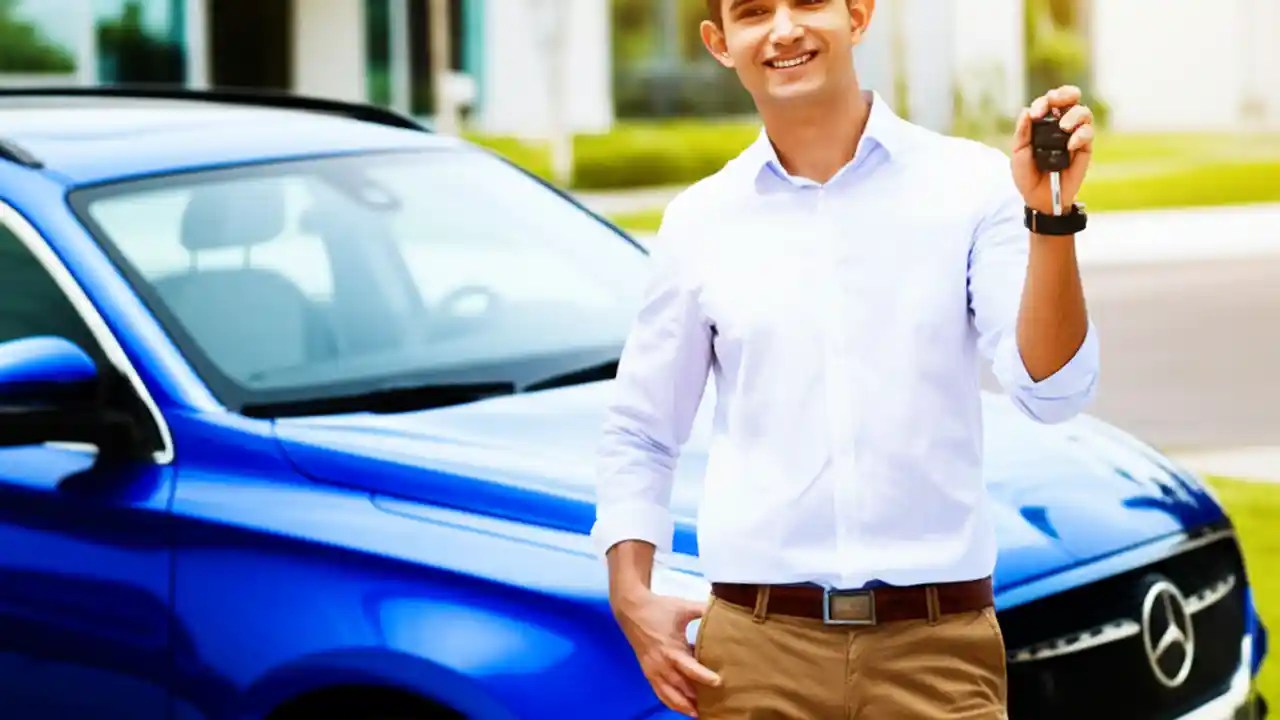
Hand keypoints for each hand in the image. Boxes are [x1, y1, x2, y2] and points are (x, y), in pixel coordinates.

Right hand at [613, 589, 721, 716]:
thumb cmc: (659, 608)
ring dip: (682, 705)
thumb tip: (723, 611)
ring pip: (668, 694)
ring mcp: (653, 670)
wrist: (631, 610)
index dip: (704, 676)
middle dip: (695, 698)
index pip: (689, 667)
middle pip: (680, 687)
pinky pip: (658, 692)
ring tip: (697, 714)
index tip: (718, 682)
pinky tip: (680, 707)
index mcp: (671, 649)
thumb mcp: (683, 607)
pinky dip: (669, 702)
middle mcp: (661, 663)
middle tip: (713, 706)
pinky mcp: (647, 671)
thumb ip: (703, 610)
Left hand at [1012, 85, 1094, 214]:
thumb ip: (1023, 133)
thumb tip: (1025, 111)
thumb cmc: (1027, 175)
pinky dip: (1081, 135)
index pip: (1048, 103)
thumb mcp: (1019, 153)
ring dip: (1074, 115)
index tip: (1036, 114)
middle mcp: (1060, 125)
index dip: (1043, 102)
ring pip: (1083, 112)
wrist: (1039, 198)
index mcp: (1043, 123)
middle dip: (1065, 94)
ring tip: (1064, 127)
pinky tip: (1071, 145)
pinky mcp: (1084, 148)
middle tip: (1057, 100)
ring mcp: (1074, 135)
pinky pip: (1088, 133)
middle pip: (1070, 99)